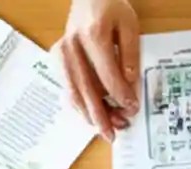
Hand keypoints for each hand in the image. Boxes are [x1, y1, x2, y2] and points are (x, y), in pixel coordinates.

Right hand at [57, 0, 140, 140]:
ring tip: (106, 128)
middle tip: (111, 134)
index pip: (108, 76)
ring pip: (73, 92)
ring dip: (89, 114)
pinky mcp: (58, 58)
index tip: (132, 108)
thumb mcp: (129, 25)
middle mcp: (72, 47)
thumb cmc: (110, 7)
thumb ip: (130, 55)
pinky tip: (92, 114)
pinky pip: (68, 87)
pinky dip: (80, 104)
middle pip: (86, 90)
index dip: (121, 96)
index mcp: (93, 36)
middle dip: (100, 116)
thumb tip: (129, 85)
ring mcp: (62, 53)